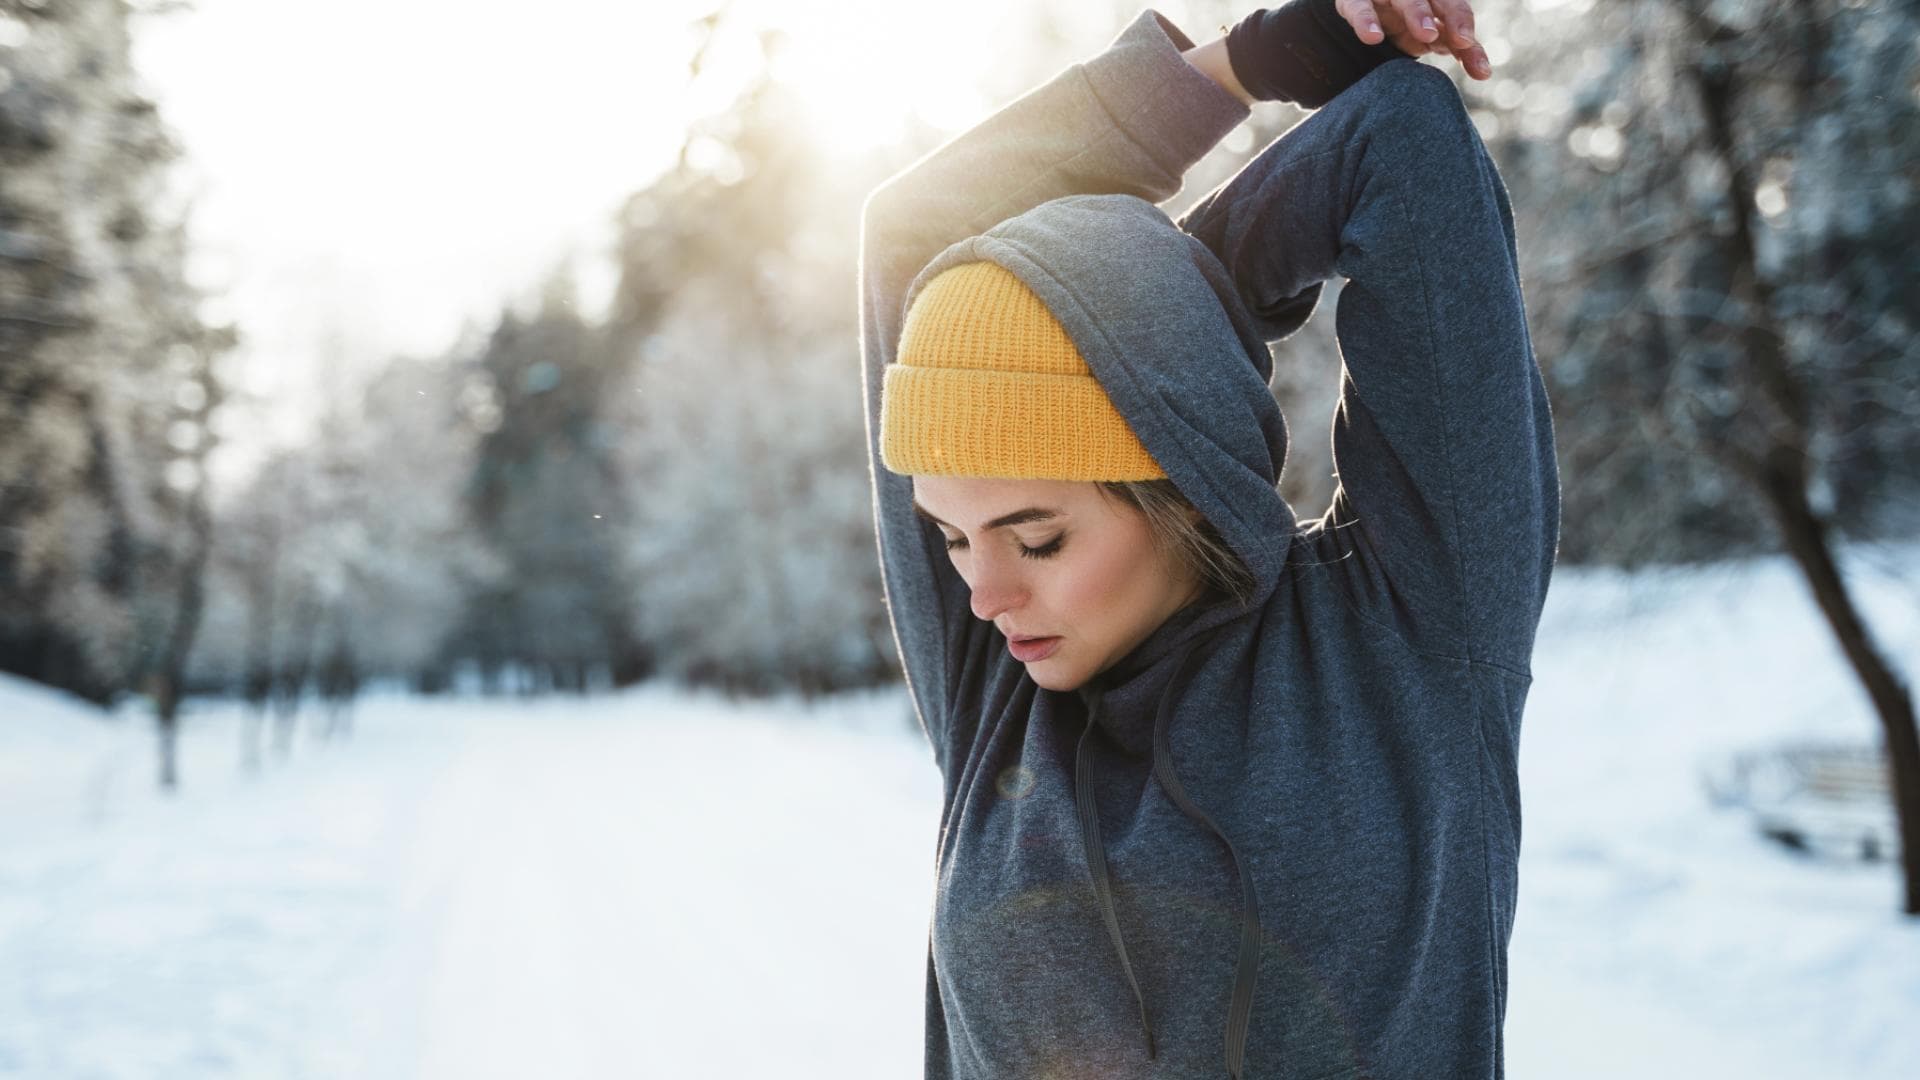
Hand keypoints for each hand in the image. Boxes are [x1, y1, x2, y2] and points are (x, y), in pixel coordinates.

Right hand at [1335, 0, 1490, 78]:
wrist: (1368, 10)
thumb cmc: (1408, 23)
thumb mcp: (1433, 36)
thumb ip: (1459, 49)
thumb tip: (1484, 72)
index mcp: (1437, 0)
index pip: (1454, 8)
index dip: (1460, 22)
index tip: (1466, 43)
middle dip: (1441, 15)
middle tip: (1443, 36)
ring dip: (1416, 12)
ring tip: (1427, 36)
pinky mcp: (1354, 0)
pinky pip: (1359, 7)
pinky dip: (1366, 20)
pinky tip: (1373, 37)